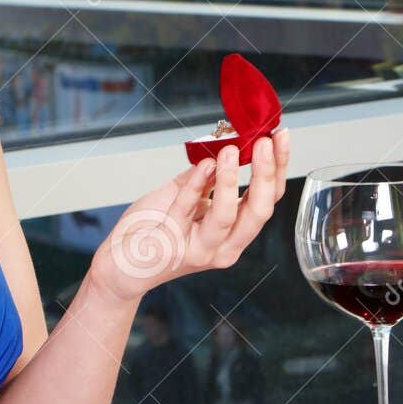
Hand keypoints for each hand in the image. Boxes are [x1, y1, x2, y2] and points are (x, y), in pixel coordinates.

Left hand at [92, 129, 291, 302]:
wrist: (122, 266)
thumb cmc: (154, 230)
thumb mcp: (186, 197)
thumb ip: (206, 178)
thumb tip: (225, 145)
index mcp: (234, 234)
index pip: (267, 200)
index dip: (278, 168)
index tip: (280, 137)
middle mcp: (225, 247)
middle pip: (259, 210)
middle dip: (267, 173)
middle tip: (264, 141)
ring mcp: (200, 251)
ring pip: (228, 216)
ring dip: (232, 180)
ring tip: (231, 151)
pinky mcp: (173, 247)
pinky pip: (185, 212)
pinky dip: (196, 186)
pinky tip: (203, 166)